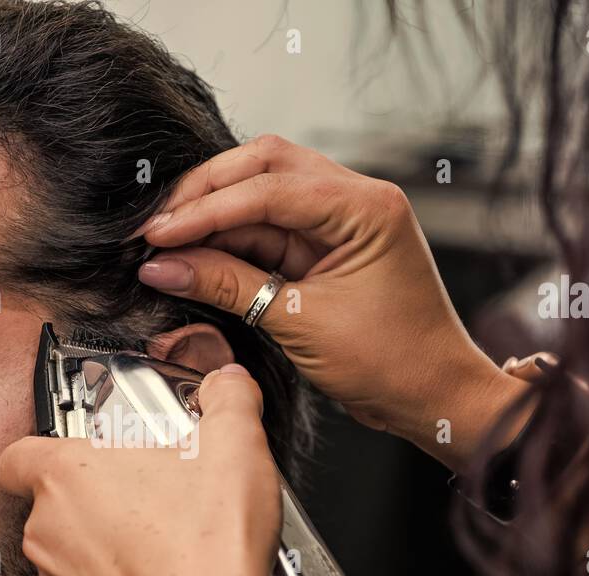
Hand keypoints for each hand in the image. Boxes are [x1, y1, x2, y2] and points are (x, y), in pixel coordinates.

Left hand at [0, 365, 280, 575]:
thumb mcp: (235, 443)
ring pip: (71, 555)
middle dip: (97, 500)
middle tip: (150, 495)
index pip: (17, 455)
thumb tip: (229, 386)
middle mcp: (47, 531)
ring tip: (165, 542)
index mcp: (65, 475)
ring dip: (107, 548)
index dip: (44, 452)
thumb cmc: (206, 543)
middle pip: (54, 505)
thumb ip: (228, 399)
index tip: (81, 453)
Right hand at [136, 134, 528, 472]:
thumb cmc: (394, 363)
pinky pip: (268, 228)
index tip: (158, 233)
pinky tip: (194, 255)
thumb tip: (164, 267)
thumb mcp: (300, 323)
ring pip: (262, 191)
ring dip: (213, 213)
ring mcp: (341, 220)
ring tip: (165, 242)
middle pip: (263, 165)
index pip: (269, 188)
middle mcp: (356, 199)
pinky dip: (229, 238)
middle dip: (204, 192)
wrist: (433, 396)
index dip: (205, 209)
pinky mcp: (326, 245)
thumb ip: (228, 286)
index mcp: (365, 207)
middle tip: (155, 227)